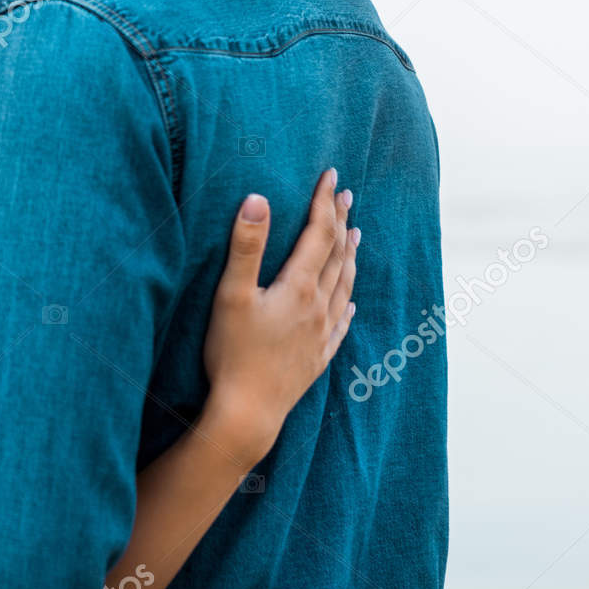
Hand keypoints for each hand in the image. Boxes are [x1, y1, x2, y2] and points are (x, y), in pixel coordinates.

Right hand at [197, 168, 357, 463]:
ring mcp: (321, 334)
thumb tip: (258, 199)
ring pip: (344, 286)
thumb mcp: (231, 295)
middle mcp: (317, 307)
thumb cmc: (232, 354)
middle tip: (347, 196)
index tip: (331, 175)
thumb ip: (246, 246)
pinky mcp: (317, 358)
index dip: (324, 202)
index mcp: (298, 287)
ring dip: (350, 257)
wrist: (248, 413)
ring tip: (357, 237)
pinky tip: (350, 302)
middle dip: (340, 222)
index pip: (318, 234)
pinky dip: (347, 304)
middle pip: (336, 256)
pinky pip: (341, 324)